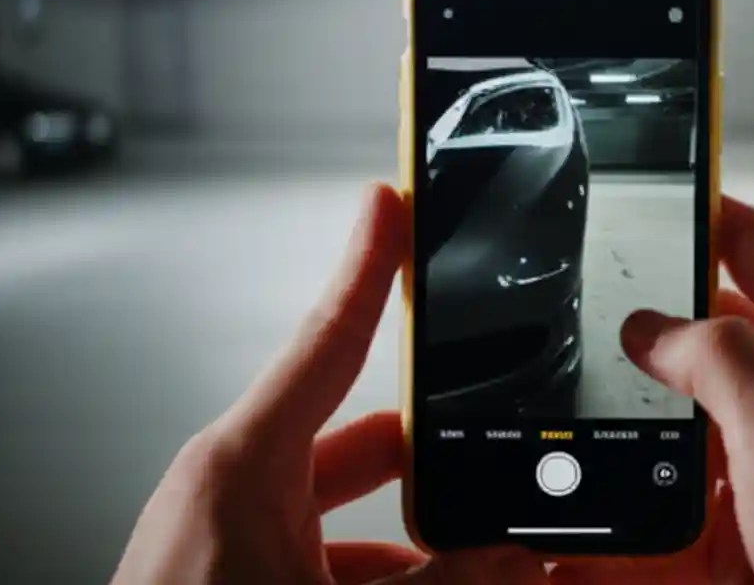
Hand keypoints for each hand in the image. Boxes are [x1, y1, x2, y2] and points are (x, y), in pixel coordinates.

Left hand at [112, 184, 546, 584]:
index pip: (328, 337)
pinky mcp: (244, 573)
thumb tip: (515, 562)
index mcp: (245, 465)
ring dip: (419, 533)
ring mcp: (239, 535)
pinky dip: (387, 569)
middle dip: (439, 448)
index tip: (392, 205)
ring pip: (354, 508)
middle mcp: (239, 487)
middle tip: (500, 443)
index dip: (370, 265)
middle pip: (365, 436)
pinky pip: (331, 551)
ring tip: (487, 554)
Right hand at [554, 197, 753, 584]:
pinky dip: (642, 498)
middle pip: (708, 335)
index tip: (649, 185)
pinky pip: (682, 492)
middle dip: (648, 332)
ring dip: (638, 424)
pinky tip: (607, 514)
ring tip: (584, 421)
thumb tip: (655, 324)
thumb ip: (724, 366)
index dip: (705, 208)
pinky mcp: (753, 521)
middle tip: (583, 321)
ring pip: (684, 417)